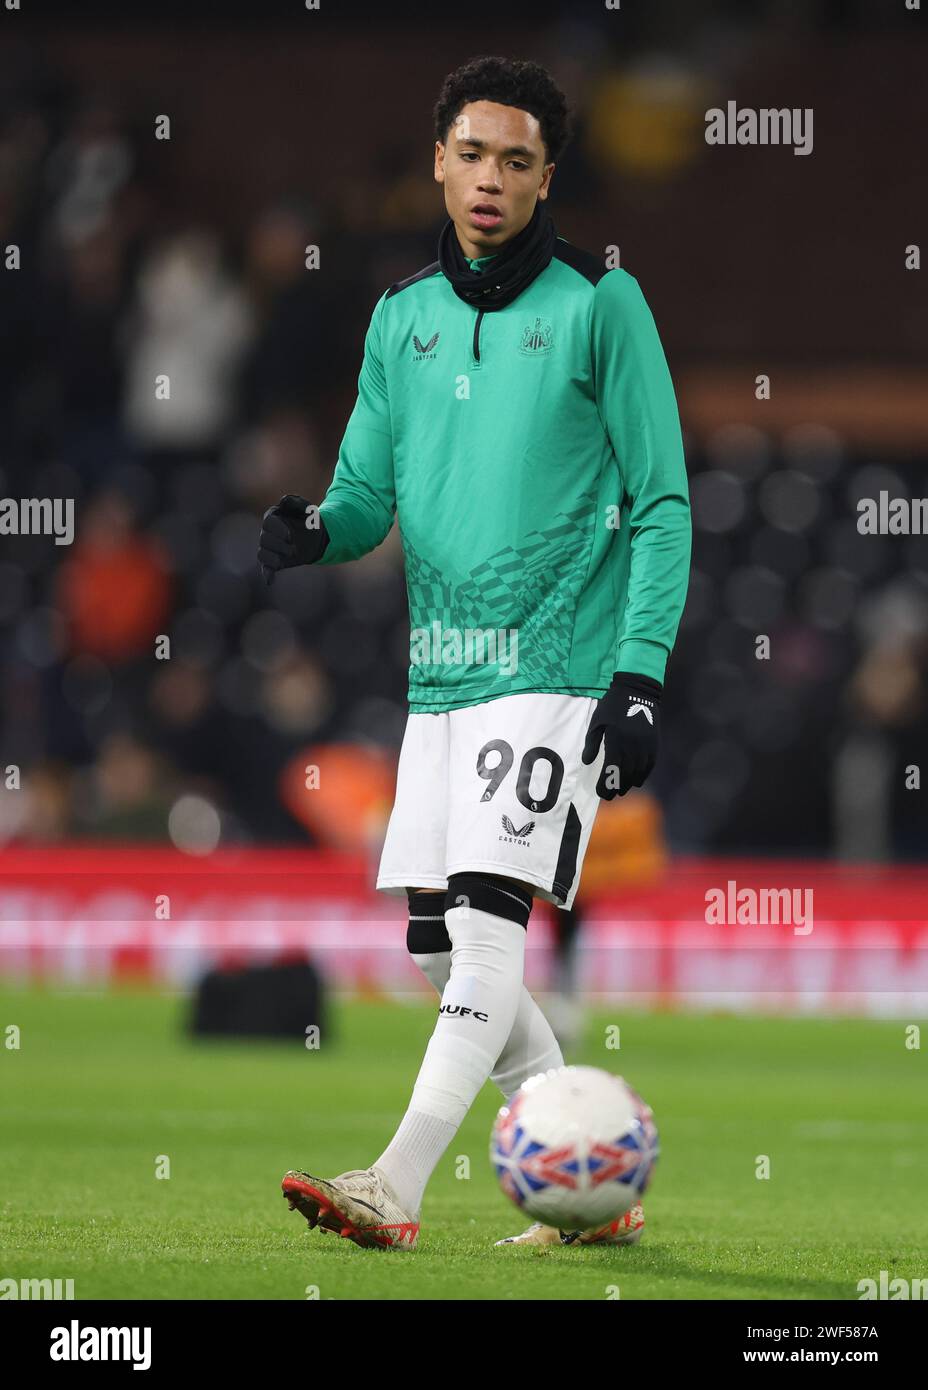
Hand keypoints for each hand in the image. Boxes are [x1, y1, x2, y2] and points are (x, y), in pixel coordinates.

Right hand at [258, 495, 328, 585]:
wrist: (318, 536)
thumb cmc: (310, 519)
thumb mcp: (307, 508)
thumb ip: (296, 502)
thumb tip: (283, 500)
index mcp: (273, 517)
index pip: (268, 523)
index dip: (278, 530)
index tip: (290, 536)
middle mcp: (268, 532)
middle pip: (264, 539)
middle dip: (279, 545)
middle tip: (295, 549)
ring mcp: (270, 547)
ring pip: (262, 553)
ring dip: (274, 557)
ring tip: (290, 556)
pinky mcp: (275, 560)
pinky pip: (266, 567)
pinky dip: (267, 574)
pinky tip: (270, 581)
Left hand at [581, 671, 661, 798]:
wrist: (638, 691)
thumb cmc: (612, 706)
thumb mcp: (597, 722)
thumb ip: (592, 744)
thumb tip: (587, 762)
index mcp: (616, 742)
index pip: (611, 771)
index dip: (605, 784)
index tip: (600, 793)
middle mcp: (632, 747)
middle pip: (624, 775)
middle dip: (616, 788)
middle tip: (610, 796)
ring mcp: (645, 746)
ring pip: (638, 772)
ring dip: (629, 784)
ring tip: (621, 789)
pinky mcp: (654, 743)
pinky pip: (649, 765)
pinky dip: (643, 775)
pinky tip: (636, 780)